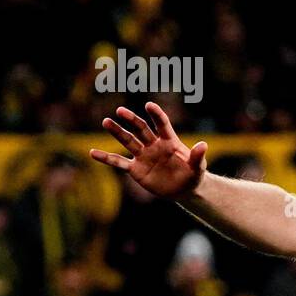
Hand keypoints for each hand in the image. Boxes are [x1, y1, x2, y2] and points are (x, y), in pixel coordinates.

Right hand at [90, 102, 207, 200]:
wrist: (184, 190)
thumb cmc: (193, 175)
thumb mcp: (198, 167)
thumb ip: (198, 156)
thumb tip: (204, 144)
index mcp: (170, 141)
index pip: (162, 124)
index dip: (156, 115)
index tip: (149, 105)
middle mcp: (154, 145)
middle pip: (141, 129)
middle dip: (131, 120)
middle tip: (120, 111)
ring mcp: (143, 156)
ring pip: (128, 141)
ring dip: (117, 132)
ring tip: (106, 122)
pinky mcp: (136, 169)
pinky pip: (119, 162)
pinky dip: (106, 158)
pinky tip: (92, 153)